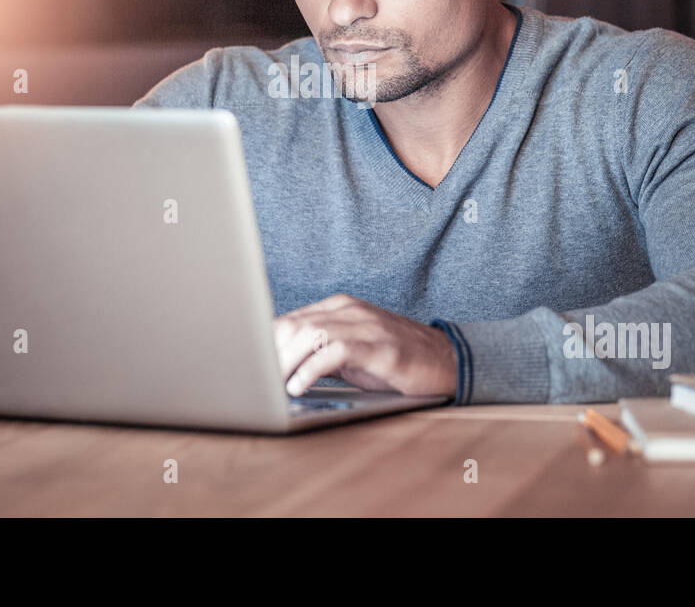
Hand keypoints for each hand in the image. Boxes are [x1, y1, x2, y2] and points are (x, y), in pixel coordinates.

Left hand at [273, 294, 456, 397]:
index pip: (289, 319)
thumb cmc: (395, 359)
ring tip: (273, 385)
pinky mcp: (379, 347)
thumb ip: (318, 351)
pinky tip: (299, 386)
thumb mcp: (351, 351)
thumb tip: (277, 366)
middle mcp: (349, 311)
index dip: (264, 344)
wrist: (446, 360)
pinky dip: (311, 369)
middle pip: (293, 325)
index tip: (248, 367)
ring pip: (309, 335)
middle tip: (256, 381)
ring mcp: (365, 326)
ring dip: (285, 363)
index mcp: (339, 307)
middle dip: (270, 355)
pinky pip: (334, 352)